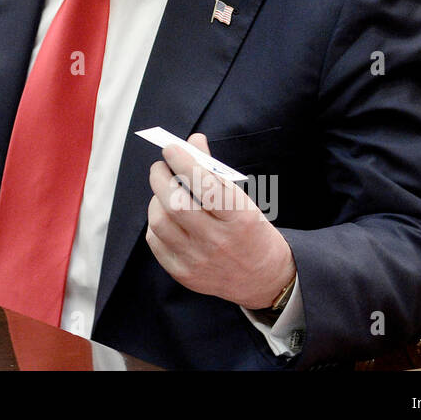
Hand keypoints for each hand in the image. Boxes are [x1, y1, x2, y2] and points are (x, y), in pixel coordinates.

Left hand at [144, 133, 295, 309]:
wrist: (265, 279)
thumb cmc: (251, 231)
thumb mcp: (243, 200)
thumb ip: (215, 171)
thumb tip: (192, 141)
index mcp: (240, 219)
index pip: (207, 187)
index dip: (184, 164)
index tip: (171, 149)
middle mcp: (219, 242)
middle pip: (176, 204)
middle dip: (161, 178)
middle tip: (160, 167)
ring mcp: (199, 261)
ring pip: (160, 222)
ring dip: (156, 199)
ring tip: (164, 192)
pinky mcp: (184, 273)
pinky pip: (155, 241)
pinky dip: (156, 222)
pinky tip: (165, 215)